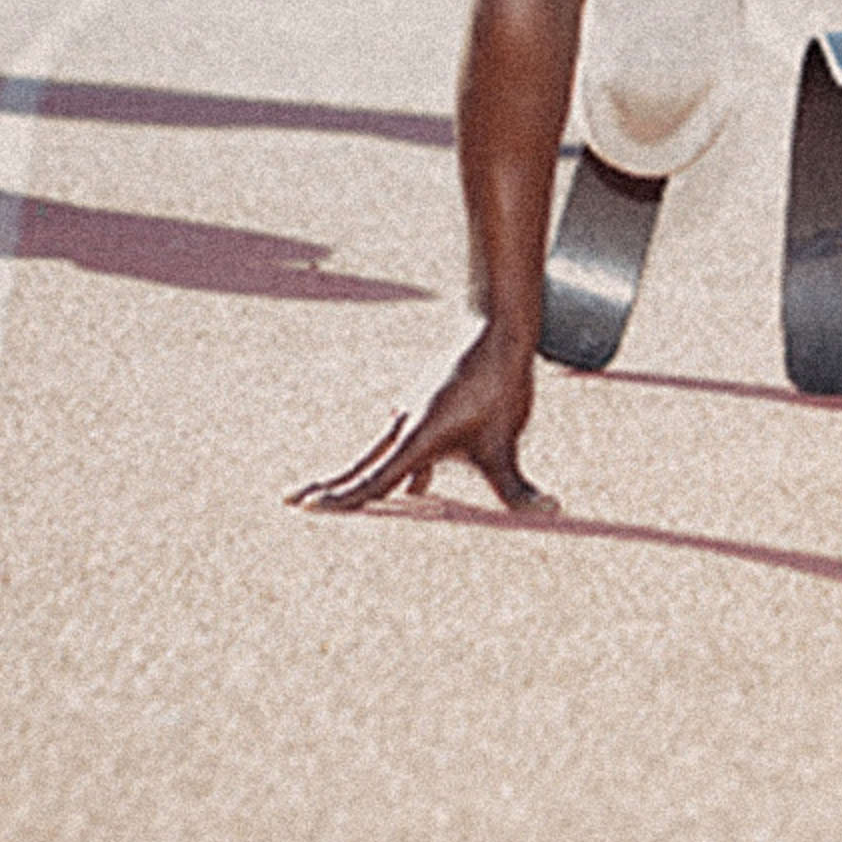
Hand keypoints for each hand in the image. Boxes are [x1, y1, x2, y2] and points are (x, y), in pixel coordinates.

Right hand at [288, 319, 557, 514]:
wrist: (495, 331)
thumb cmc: (498, 386)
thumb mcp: (508, 444)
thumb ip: (519, 488)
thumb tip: (552, 511)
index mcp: (415, 440)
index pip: (371, 481)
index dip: (339, 499)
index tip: (305, 508)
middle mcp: (404, 428)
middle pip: (360, 467)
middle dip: (328, 487)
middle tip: (289, 501)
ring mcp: (412, 417)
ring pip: (378, 456)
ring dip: (358, 479)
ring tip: (329, 496)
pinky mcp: (427, 411)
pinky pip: (403, 447)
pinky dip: (397, 469)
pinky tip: (417, 487)